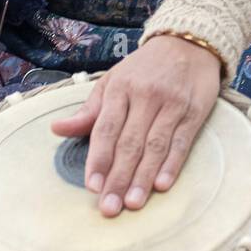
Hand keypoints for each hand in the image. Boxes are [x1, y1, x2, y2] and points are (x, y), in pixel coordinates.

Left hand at [50, 35, 221, 216]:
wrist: (188, 43)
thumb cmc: (144, 68)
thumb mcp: (112, 81)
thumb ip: (89, 111)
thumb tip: (56, 129)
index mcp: (120, 89)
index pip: (106, 129)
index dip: (98, 159)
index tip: (92, 186)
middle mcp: (145, 96)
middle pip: (129, 143)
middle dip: (118, 177)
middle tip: (109, 208)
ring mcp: (171, 104)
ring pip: (154, 146)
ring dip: (143, 177)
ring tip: (132, 203)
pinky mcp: (194, 111)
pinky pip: (181, 142)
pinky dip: (172, 164)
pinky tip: (162, 185)